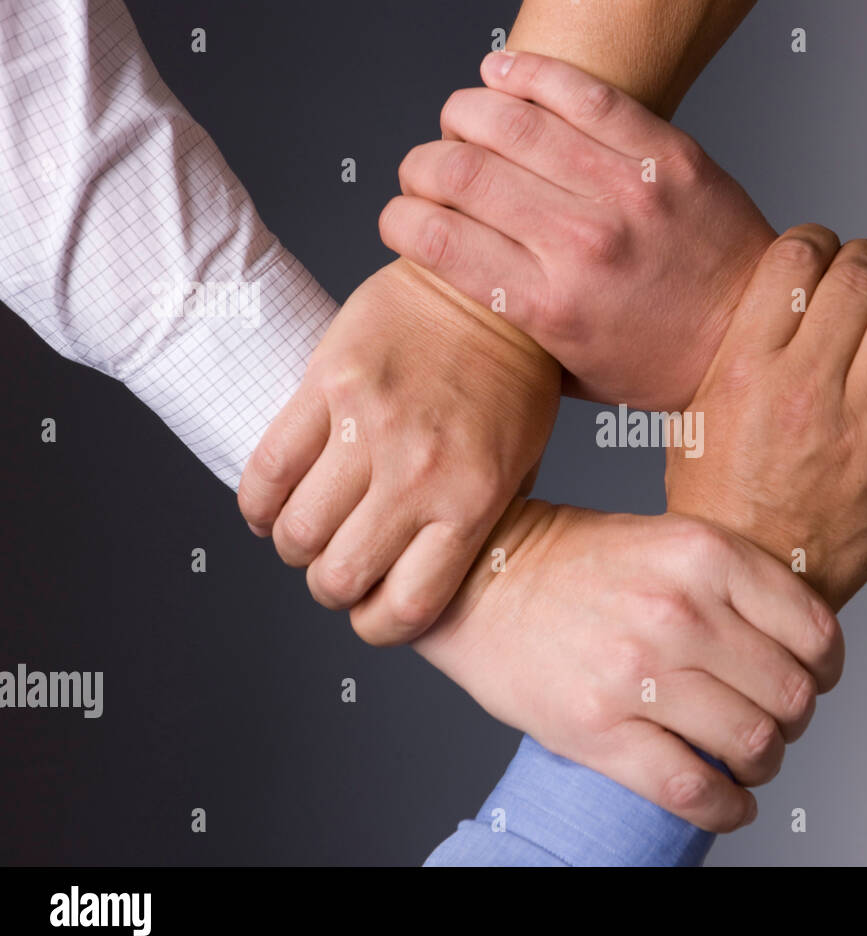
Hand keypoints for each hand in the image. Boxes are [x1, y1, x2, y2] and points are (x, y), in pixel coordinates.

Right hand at [237, 258, 559, 644]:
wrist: (490, 290)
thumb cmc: (512, 382)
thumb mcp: (520, 465)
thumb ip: (479, 523)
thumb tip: (434, 577)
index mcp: (472, 501)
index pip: (403, 606)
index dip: (376, 625)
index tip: (371, 611)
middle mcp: (420, 472)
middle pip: (339, 575)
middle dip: (331, 585)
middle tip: (335, 567)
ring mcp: (370, 426)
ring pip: (296, 529)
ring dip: (293, 545)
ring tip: (305, 533)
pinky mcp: (328, 381)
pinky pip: (268, 466)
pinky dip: (258, 502)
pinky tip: (270, 506)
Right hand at [378, 50, 777, 410]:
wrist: (754, 333)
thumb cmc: (660, 362)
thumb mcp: (571, 374)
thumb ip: (509, 331)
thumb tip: (452, 287)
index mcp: (549, 305)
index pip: (432, 237)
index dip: (397, 217)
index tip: (400, 217)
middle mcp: (581, 245)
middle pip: (460, 171)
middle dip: (423, 166)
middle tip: (427, 173)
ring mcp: (625, 192)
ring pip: (510, 121)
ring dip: (465, 114)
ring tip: (459, 123)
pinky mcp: (664, 153)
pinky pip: (580, 90)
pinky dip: (527, 74)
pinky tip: (502, 75)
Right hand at [416, 499, 843, 831]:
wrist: (483, 582)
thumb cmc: (578, 563)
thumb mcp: (670, 540)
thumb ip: (736, 582)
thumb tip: (803, 649)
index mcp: (706, 554)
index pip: (816, 633)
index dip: (828, 669)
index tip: (816, 681)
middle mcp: (679, 611)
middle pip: (791, 696)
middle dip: (794, 721)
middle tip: (774, 722)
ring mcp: (638, 673)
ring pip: (752, 746)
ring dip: (762, 766)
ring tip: (747, 761)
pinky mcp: (599, 729)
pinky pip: (692, 791)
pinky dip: (726, 810)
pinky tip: (728, 804)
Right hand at [667, 225, 866, 608]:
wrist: (762, 586)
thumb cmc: (722, 506)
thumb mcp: (696, 418)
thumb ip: (736, 352)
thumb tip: (778, 293)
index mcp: (743, 374)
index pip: (794, 260)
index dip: (814, 239)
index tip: (819, 248)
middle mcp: (803, 392)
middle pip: (857, 276)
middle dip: (865, 258)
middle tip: (866, 267)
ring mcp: (860, 427)